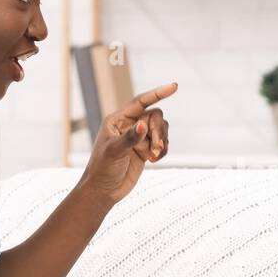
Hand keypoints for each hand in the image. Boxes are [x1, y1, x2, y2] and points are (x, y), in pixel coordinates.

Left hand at [78, 82, 176, 205]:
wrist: (104, 190)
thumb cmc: (102, 168)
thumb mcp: (114, 152)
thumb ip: (130, 138)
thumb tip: (143, 124)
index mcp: (118, 120)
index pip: (140, 101)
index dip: (157, 93)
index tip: (174, 86)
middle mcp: (129, 125)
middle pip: (155, 116)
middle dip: (159, 131)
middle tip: (156, 147)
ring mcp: (138, 137)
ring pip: (161, 129)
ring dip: (162, 142)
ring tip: (154, 156)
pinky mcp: (146, 149)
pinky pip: (162, 142)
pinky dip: (163, 150)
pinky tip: (154, 160)